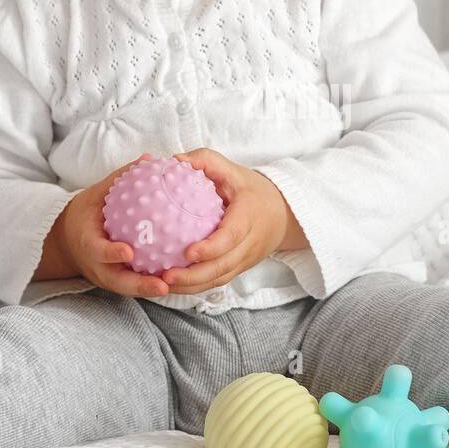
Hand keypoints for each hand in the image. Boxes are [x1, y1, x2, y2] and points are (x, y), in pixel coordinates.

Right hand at [61, 153, 170, 298]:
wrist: (67, 239)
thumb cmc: (86, 213)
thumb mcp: (97, 193)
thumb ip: (120, 178)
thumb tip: (148, 159)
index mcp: (86, 242)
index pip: (97, 250)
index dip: (111, 253)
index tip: (128, 252)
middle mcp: (95, 265)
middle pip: (116, 281)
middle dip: (139, 285)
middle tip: (162, 285)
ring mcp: (105, 277)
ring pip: (127, 288)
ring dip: (148, 290)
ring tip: (172, 286)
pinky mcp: (115, 282)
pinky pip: (133, 284)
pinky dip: (150, 284)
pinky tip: (175, 279)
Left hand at [159, 148, 298, 295]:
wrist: (284, 215)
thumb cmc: (253, 191)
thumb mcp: (234, 170)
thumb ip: (207, 161)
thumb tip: (175, 160)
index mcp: (248, 217)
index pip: (231, 237)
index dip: (211, 248)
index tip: (188, 252)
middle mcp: (249, 243)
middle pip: (223, 266)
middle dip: (194, 276)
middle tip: (166, 276)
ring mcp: (245, 259)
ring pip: (219, 278)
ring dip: (192, 285)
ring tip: (164, 284)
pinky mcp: (239, 268)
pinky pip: (218, 281)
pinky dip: (196, 286)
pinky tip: (173, 286)